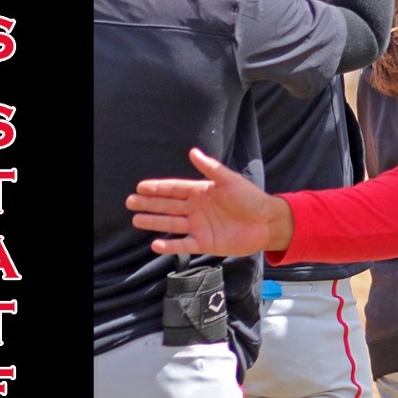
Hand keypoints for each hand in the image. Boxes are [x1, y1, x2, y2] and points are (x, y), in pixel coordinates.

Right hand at [127, 148, 293, 255]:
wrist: (268, 222)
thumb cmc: (251, 198)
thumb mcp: (230, 180)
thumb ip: (211, 168)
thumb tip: (192, 151)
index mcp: (202, 192)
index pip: (175, 189)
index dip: (158, 188)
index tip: (140, 186)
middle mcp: (197, 209)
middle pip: (168, 206)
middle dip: (149, 204)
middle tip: (129, 202)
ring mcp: (200, 226)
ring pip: (171, 224)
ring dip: (154, 222)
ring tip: (136, 219)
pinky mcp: (206, 243)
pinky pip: (184, 245)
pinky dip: (170, 246)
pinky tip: (155, 245)